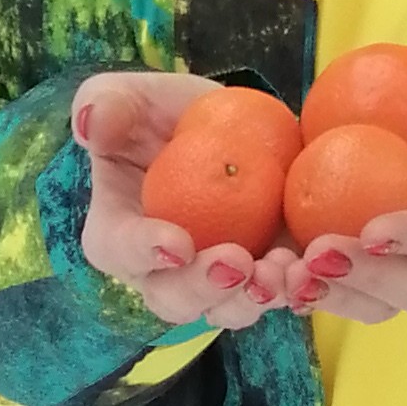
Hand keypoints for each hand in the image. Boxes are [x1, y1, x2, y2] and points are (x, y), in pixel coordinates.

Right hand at [73, 71, 294, 331]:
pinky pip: (280, 294)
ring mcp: (215, 280)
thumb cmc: (154, 115)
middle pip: (174, 299)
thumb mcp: (124, 96)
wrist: (216, 126)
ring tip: (282, 271)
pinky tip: (316, 270)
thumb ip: (105, 105)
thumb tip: (90, 121)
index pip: (121, 251)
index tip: (177, 242)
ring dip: (254, 298)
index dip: (145, 253)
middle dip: (205, 289)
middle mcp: (162, 272)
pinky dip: (299, 290)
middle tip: (237, 264)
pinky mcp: (263, 272)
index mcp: (118, 233)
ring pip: (227, 309)